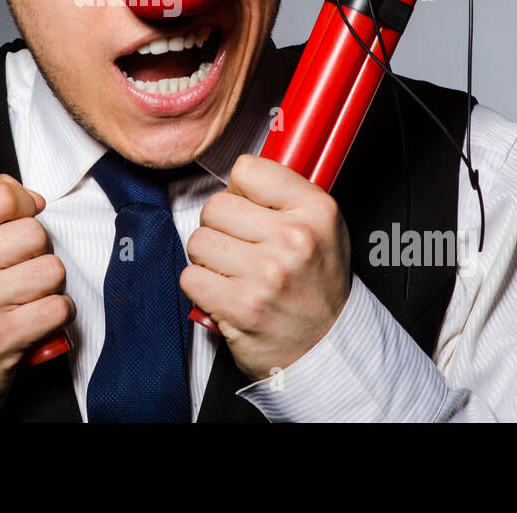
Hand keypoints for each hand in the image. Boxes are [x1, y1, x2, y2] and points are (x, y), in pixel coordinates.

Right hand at [0, 174, 74, 404]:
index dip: (21, 202)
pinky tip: (36, 315)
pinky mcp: (3, 337)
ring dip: (47, 283)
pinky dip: (56, 312)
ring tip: (25, 293)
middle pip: (33, 232)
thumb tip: (27, 193)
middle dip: (35, 249)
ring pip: (51, 268)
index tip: (21, 214)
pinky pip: (58, 306)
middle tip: (16, 267)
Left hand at [181, 154, 350, 381]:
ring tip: (235, 273)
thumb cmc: (316, 284)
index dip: (240, 192)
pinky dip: (202, 288)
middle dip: (220, 228)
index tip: (250, 211)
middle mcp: (293, 239)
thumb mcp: (321, 226)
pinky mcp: (241, 306)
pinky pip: (191, 278)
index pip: (246, 170)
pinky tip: (226, 294)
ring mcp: (266, 274)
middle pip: (215, 206)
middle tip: (241, 249)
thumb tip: (234, 177)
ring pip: (198, 241)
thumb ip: (282, 193)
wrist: (325, 346)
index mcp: (315, 210)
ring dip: (209, 259)